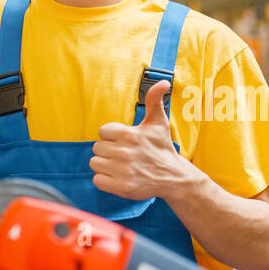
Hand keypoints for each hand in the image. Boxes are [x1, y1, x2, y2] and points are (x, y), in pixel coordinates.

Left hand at [90, 79, 187, 199]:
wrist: (173, 177)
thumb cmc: (162, 147)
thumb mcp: (159, 122)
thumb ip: (155, 100)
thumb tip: (163, 82)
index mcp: (129, 134)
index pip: (102, 132)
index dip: (112, 137)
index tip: (125, 142)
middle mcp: (124, 152)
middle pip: (97, 148)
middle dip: (108, 151)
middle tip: (124, 155)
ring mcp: (122, 171)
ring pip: (95, 163)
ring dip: (105, 165)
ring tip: (121, 166)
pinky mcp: (121, 187)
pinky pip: (97, 180)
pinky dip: (105, 180)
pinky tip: (118, 177)